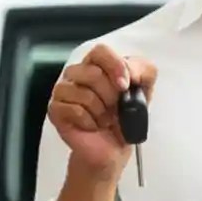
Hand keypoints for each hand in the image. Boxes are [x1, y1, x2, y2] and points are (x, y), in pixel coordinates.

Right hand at [47, 43, 156, 181]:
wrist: (113, 148)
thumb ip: (145, 72)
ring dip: (101, 112)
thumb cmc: (125, 118)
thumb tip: (131, 70)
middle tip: (114, 108)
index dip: (114, 66)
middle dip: (111, 96)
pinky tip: (92, 126)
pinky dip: (90, 122)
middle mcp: (77, 74)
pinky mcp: (55, 110)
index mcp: (97, 64)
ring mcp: (63, 91)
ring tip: (103, 119)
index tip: (125, 85)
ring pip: (83, 93)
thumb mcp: (145, 91)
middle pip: (93, 73)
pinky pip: (74, 110)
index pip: (100, 51)